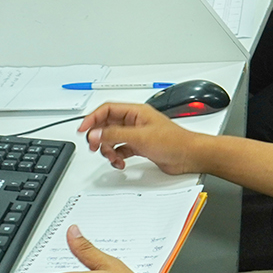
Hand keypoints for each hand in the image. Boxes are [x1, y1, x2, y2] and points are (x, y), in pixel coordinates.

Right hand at [78, 102, 205, 173]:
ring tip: (113, 157)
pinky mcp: (140, 147)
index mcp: (136, 112)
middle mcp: (135, 122)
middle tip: (94, 147)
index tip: (83, 130)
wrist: (189, 156)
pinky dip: (117, 156)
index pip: (107, 109)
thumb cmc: (174, 141)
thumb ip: (115, 134)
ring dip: (108, 149)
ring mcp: (137, 134)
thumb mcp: (140, 137)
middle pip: (107, 125)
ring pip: (112, 139)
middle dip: (99, 136)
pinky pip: (120, 149)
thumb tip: (94, 133)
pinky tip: (121, 162)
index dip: (92, 118)